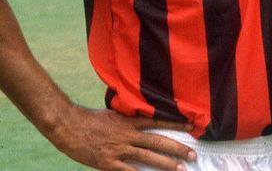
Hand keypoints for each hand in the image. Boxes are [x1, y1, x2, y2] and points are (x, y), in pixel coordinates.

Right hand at [44, 104, 193, 170]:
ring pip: (148, 157)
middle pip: (158, 142)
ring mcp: (119, 149)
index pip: (159, 122)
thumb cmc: (91, 120)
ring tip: (181, 169)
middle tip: (193, 155)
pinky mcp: (108, 162)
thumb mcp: (115, 114)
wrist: (69, 126)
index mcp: (131, 121)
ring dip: (166, 164)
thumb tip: (145, 120)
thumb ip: (130, 119)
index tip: (192, 127)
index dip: (176, 125)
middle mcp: (128, 135)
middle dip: (177, 149)